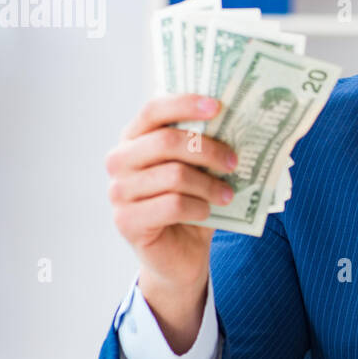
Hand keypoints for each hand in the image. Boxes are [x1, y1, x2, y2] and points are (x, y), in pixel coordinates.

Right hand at [105, 94, 238, 323]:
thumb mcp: (199, 170)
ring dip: (209, 185)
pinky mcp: (126, 221)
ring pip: (174, 175)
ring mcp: (118, 192)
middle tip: (234, 161)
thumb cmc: (191, 203)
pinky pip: (173, 205)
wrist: (180, 254)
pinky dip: (199, 208)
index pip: (153, 111)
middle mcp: (119, 161)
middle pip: (165, 141)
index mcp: (134, 139)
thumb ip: (204, 146)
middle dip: (207, 149)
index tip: (218, 106)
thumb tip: (238, 121)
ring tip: (226, 194)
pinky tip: (207, 212)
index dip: (184, 104)